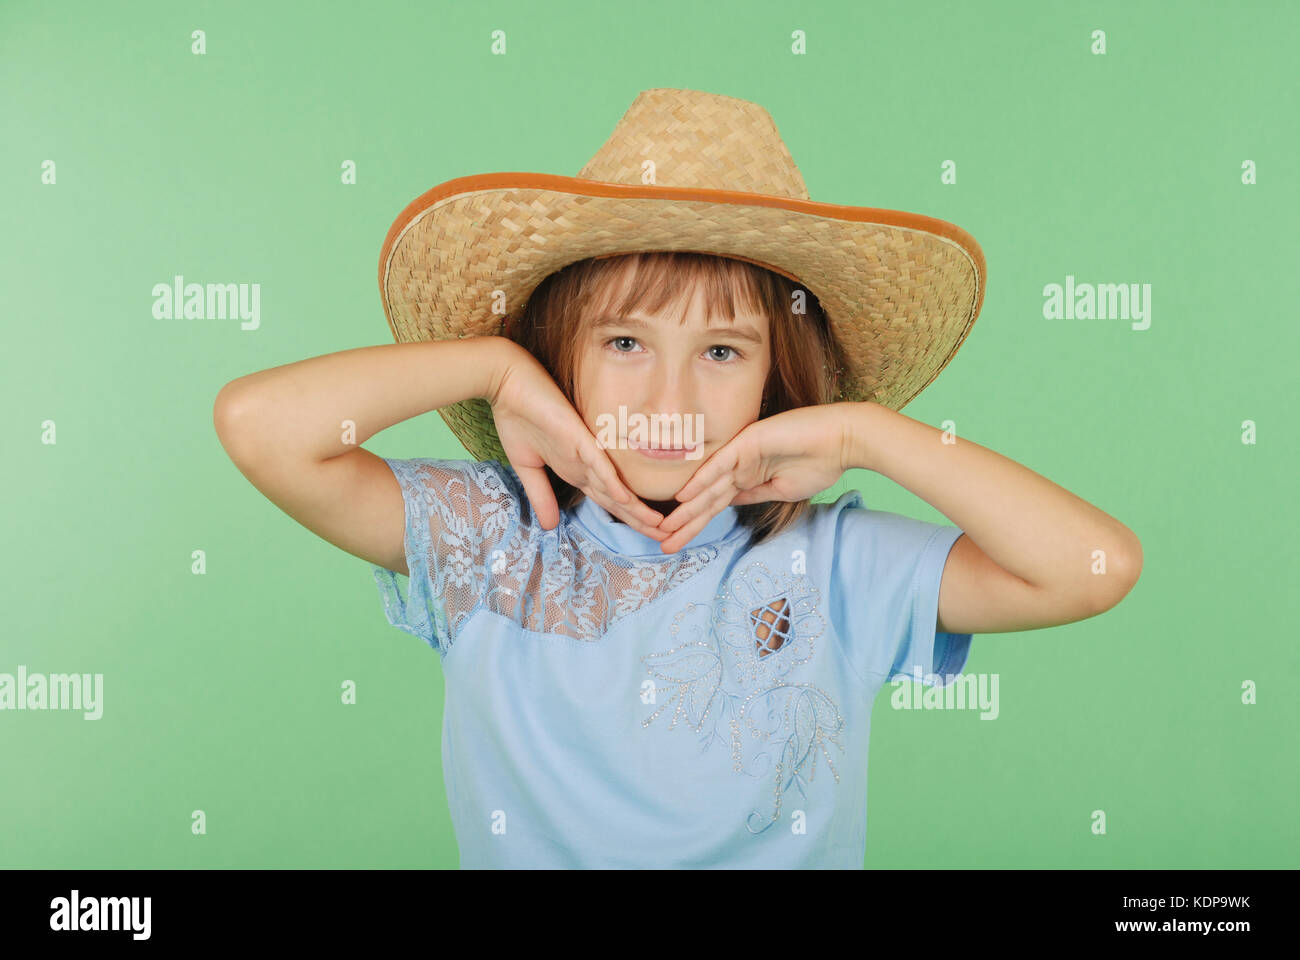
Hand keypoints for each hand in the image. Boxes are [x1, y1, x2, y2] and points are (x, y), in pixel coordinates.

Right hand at [488, 344, 669, 540]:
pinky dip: (612, 483)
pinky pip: (598, 464)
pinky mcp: (578, 437)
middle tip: (670, 537)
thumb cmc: (517, 417)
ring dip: (638, 509)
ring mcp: (584, 451)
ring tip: (662, 527)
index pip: (610, 501)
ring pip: (616, 487)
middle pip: (620, 500)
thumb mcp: (526, 467)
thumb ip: (541, 495)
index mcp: (577, 470)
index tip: (650, 535)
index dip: (629, 520)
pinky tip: (628, 500)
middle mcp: (586, 464)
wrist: (506, 383)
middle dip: (644, 521)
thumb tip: (549, 526)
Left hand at [655, 404, 851, 552]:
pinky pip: (719, 465)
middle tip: (661, 544)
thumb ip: (753, 494)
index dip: (695, 525)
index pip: (715, 506)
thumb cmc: (819, 463)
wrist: (841, 441)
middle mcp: (738, 466)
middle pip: (705, 501)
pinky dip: (701, 482)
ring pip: (707, 487)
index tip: (677, 544)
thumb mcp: (782, 489)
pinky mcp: (747, 442)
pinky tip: (683, 498)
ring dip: (686, 510)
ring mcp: (741, 454)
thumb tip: (730, 503)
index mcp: (746, 477)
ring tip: (664, 529)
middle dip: (683, 524)